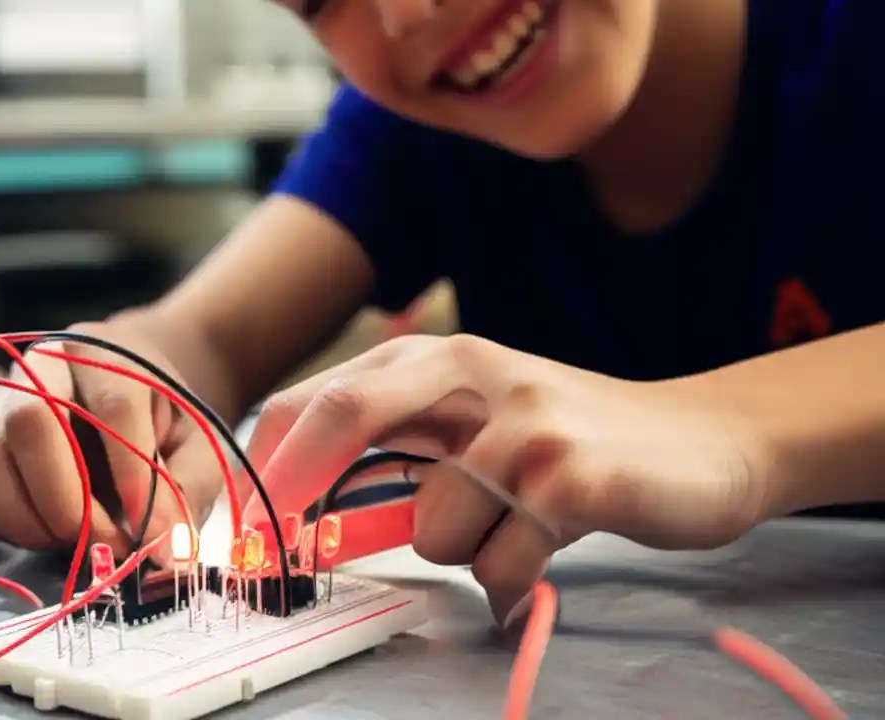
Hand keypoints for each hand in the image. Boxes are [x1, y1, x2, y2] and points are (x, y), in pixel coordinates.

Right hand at [0, 322, 222, 561]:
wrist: (128, 394)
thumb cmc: (165, 420)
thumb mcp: (198, 446)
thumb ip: (189, 489)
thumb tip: (166, 551)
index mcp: (107, 353)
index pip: (113, 407)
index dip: (130, 475)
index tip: (150, 530)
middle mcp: (41, 366)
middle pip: (28, 421)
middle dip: (66, 501)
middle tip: (105, 542)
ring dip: (29, 520)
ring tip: (77, 541)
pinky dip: (1, 527)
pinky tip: (45, 533)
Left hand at [243, 334, 767, 627]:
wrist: (704, 440)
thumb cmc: (570, 437)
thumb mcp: (479, 423)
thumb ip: (401, 449)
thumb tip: (305, 507)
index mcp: (441, 357)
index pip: (324, 396)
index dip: (269, 459)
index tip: (243, 519)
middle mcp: (477, 372)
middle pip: (346, 415)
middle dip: (297, 489)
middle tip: (279, 553)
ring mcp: (525, 423)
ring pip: (430, 526)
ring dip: (461, 550)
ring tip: (514, 527)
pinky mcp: (572, 478)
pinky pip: (497, 563)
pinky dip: (511, 578)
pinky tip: (547, 548)